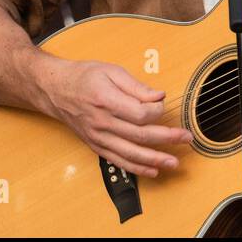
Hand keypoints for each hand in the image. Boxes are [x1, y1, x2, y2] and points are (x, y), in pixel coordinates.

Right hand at [35, 56, 191, 177]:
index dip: (157, 111)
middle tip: (187, 138)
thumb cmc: (84, 77)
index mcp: (107, 100)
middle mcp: (102, 122)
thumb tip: (159, 96)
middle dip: (166, 138)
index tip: (164, 105)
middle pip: (139, 135)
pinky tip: (152, 170)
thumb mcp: (111, 71)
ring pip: (130, 153)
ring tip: (174, 162)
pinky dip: (136, 168)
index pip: (140, 114)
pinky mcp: (96, 145)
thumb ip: (137, 86)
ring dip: (154, 159)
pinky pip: (118, 160)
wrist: (54, 89)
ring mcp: (98, 136)